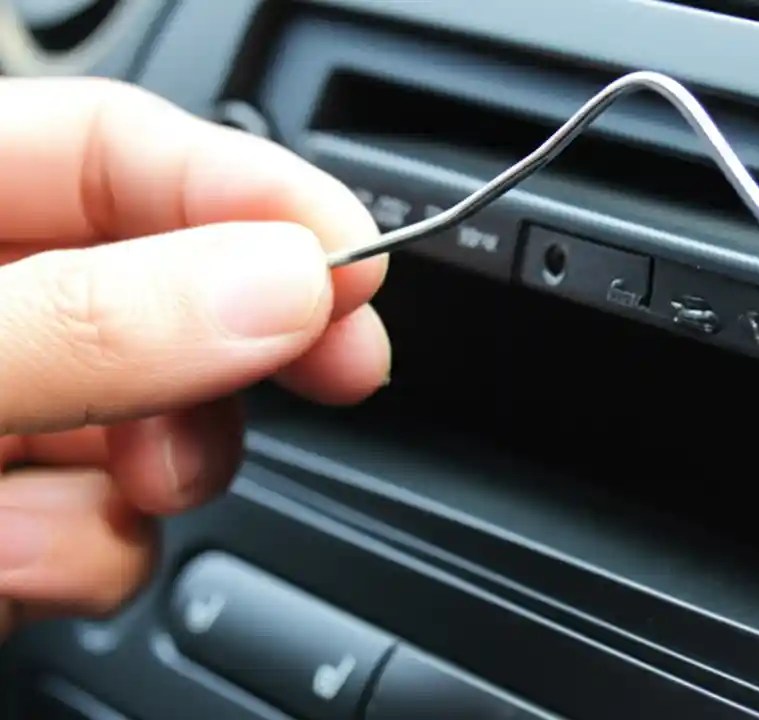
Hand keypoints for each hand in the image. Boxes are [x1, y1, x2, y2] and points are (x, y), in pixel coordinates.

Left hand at [0, 78, 389, 634]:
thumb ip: (86, 325)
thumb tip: (278, 286)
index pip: (111, 147)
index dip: (244, 189)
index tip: (355, 259)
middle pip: (165, 280)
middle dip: (248, 339)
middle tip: (345, 365)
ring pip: (149, 419)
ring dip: (144, 479)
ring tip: (79, 513)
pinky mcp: (3, 520)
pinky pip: (100, 526)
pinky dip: (79, 559)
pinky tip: (6, 574)